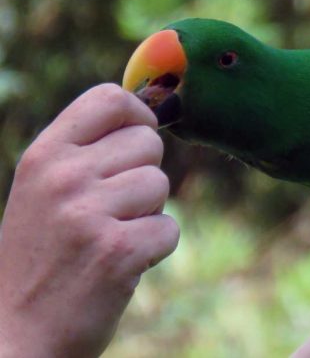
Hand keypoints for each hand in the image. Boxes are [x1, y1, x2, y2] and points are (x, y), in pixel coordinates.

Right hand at [0, 84, 179, 356]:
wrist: (19, 332)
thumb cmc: (43, 255)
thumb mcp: (45, 189)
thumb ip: (88, 151)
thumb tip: (153, 110)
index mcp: (44, 155)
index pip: (110, 98)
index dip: (138, 115)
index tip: (136, 140)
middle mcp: (63, 177)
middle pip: (149, 143)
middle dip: (143, 175)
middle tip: (111, 211)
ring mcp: (88, 214)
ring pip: (161, 186)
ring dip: (147, 215)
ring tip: (108, 238)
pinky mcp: (116, 252)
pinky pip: (170, 229)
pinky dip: (154, 250)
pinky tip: (120, 265)